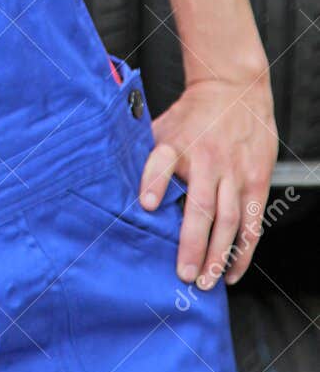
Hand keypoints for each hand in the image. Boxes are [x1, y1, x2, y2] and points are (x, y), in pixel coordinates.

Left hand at [137, 67, 277, 289]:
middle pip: (201, 206)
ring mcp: (235, 172)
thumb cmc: (192, 115)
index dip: (153, 182)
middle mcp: (207, 160)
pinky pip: (252, 221)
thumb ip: (146, 156)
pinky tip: (232, 271)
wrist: (233, 89)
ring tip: (207, 282)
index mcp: (177, 145)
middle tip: (183, 275)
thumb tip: (115, 186)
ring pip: (229, 220)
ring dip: (219, 255)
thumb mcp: (162, 126)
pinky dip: (244, 249)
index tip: (145, 205)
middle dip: (192, 244)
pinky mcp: (256, 179)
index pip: (161, 162)